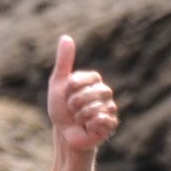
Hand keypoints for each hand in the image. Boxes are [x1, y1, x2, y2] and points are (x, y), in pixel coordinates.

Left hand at [46, 35, 118, 152]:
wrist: (66, 133)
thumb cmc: (62, 109)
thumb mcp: (58, 84)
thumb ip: (64, 61)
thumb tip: (66, 37)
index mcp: (94, 79)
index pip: (81, 80)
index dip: (70, 90)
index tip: (67, 94)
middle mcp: (105, 91)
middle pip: (89, 95)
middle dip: (74, 105)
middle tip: (73, 110)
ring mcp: (110, 107)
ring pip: (94, 109)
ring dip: (80, 116)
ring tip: (80, 119)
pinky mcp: (111, 123)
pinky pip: (101, 120)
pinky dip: (90, 125)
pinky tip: (89, 127)